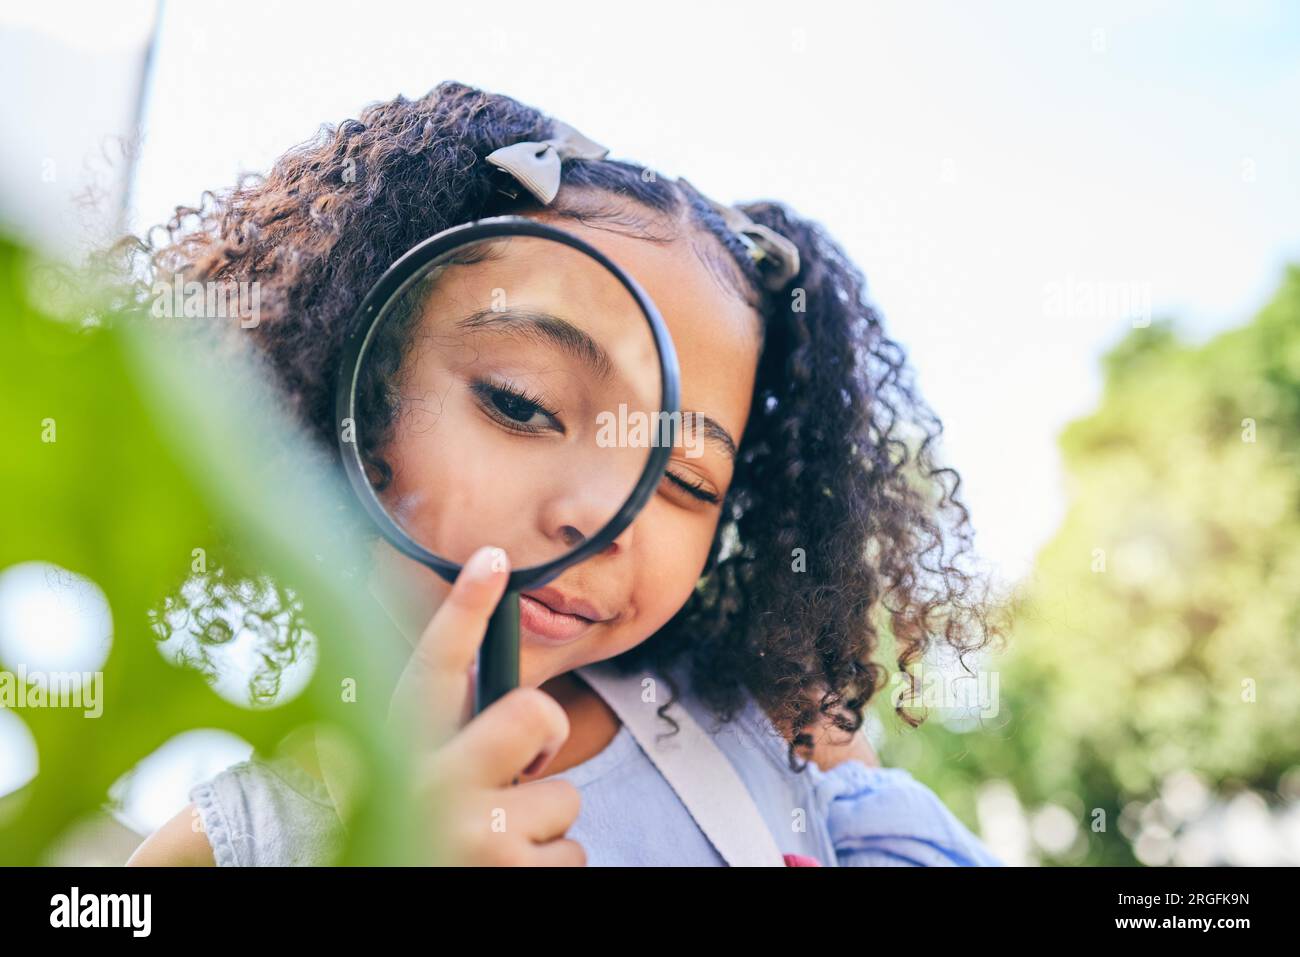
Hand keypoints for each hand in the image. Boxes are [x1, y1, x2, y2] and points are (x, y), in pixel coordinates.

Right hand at [389, 546, 584, 865]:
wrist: (377, 891)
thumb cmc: (409, 830)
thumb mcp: (404, 774)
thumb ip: (439, 730)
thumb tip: (484, 675)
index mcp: (401, 749)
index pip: (433, 663)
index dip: (465, 606)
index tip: (493, 559)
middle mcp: (430, 785)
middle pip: (534, 714)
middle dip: (547, 734)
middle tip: (526, 760)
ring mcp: (474, 833)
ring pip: (564, 796)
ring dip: (542, 822)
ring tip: (496, 839)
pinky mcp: (507, 874)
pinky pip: (574, 850)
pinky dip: (550, 862)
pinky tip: (508, 868)